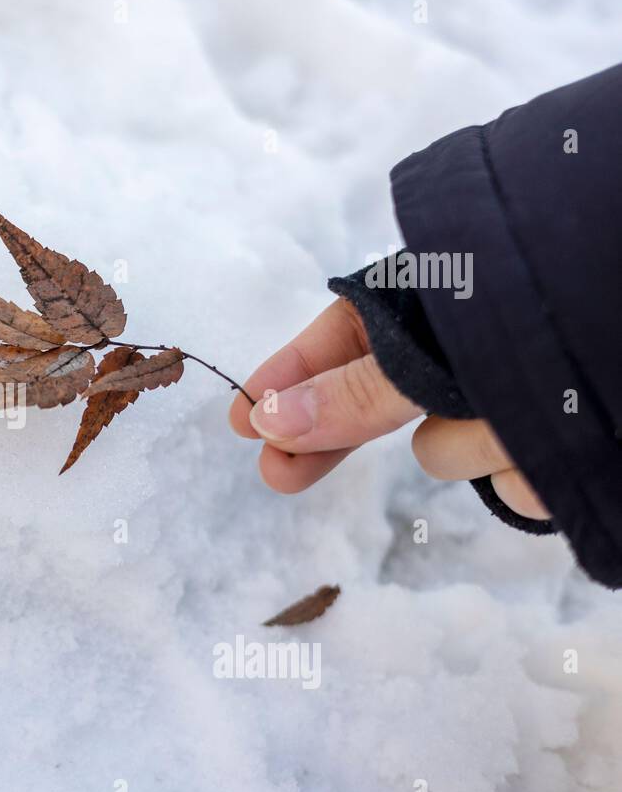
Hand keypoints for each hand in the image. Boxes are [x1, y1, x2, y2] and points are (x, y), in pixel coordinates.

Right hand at [227, 299, 550, 519]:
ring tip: (511, 420)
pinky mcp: (545, 457)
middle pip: (369, 409)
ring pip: (445, 451)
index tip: (240, 419)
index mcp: (430, 306)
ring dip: (470, 446)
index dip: (285, 380)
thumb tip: (270, 418)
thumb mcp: (435, 351)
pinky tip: (544, 453)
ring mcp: (502, 409)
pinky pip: (510, 485)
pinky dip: (524, 474)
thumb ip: (356, 392)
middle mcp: (460, 357)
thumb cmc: (551, 309)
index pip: (335, 340)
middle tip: (275, 473)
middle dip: (328, 441)